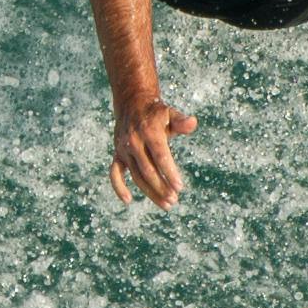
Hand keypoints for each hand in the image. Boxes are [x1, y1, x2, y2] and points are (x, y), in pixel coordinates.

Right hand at [109, 90, 196, 206]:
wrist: (132, 104)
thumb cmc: (157, 113)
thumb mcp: (170, 113)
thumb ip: (181, 121)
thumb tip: (193, 123)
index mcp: (149, 131)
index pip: (160, 156)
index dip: (169, 172)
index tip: (180, 187)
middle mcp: (134, 141)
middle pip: (148, 170)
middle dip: (161, 187)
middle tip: (174, 199)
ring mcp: (124, 149)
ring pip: (137, 175)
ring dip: (150, 192)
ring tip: (166, 204)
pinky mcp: (118, 155)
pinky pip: (115, 173)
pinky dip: (118, 187)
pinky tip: (128, 200)